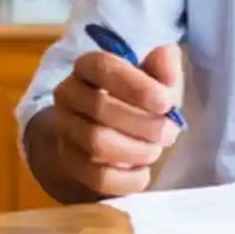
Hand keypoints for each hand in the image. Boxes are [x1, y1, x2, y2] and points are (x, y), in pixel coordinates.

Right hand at [51, 44, 183, 196]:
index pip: (103, 67)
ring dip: (137, 150)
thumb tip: (165, 55)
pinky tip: (143, 172)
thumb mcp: (156, 79)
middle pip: (101, 108)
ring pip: (97, 143)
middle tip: (170, 132)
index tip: (166, 103)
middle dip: (144, 124)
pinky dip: (127, 178)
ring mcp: (64, 129)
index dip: (136, 86)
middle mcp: (68, 94)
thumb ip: (164, 67)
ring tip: (155, 149)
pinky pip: (96, 176)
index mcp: (88, 66)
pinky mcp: (69, 162)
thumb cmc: (138, 98)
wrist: (112, 130)